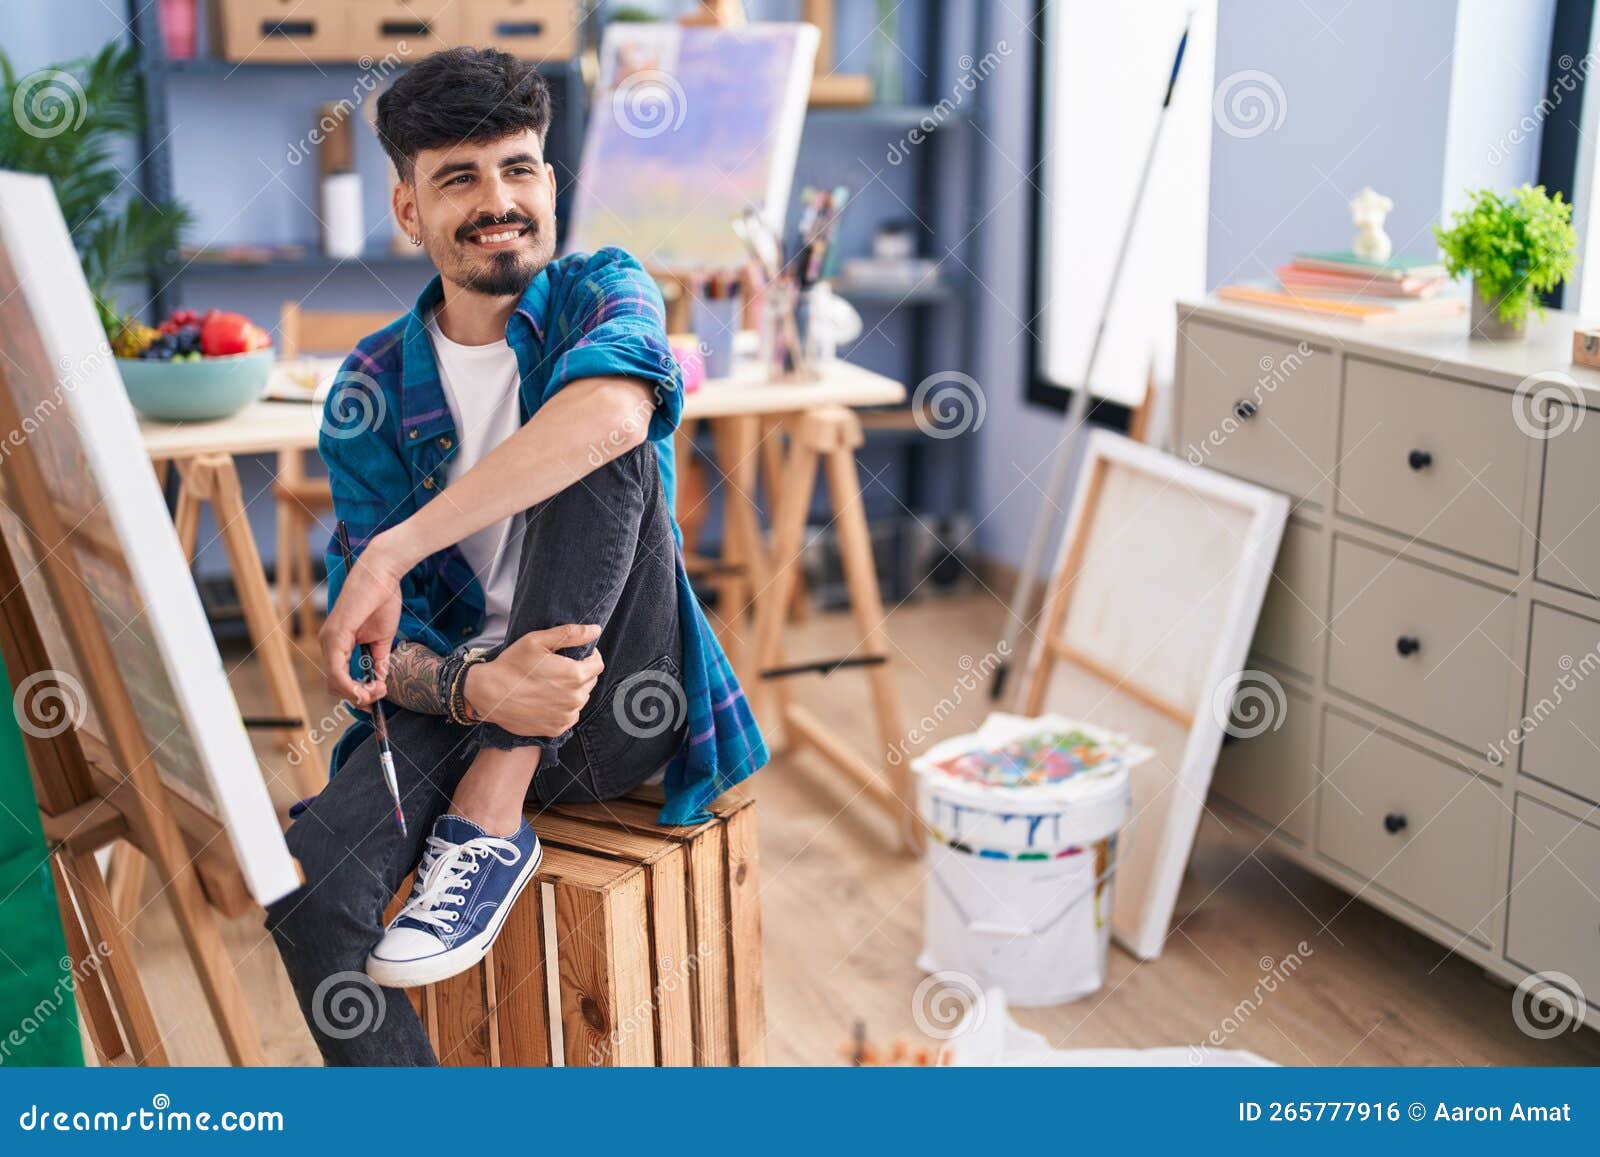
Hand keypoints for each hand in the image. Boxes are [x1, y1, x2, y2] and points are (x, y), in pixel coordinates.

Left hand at [319, 532, 409, 705]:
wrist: (381, 573)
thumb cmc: (382, 598)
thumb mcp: (382, 638)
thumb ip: (378, 660)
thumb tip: (379, 681)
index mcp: (338, 643)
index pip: (340, 679)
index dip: (357, 693)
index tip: (378, 695)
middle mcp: (328, 643)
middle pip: (335, 686)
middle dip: (359, 697)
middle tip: (380, 694)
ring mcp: (329, 640)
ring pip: (335, 682)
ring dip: (357, 694)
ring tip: (378, 690)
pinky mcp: (335, 635)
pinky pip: (337, 671)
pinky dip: (352, 685)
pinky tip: (369, 687)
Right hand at [465, 624, 603, 736]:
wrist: (489, 694)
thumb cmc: (512, 665)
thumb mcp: (538, 641)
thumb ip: (570, 634)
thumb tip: (595, 630)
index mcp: (575, 675)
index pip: (598, 664)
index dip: (589, 656)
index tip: (575, 654)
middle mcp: (575, 698)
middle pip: (590, 682)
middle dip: (579, 672)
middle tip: (557, 668)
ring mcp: (566, 716)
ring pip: (580, 699)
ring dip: (572, 691)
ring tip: (549, 684)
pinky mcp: (556, 728)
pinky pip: (569, 715)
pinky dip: (563, 707)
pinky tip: (546, 699)